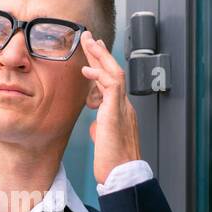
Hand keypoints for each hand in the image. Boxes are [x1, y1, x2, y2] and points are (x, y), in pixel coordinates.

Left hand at [81, 31, 141, 184]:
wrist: (122, 175)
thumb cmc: (112, 162)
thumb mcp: (104, 141)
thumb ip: (100, 129)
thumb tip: (94, 126)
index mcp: (121, 111)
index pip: (112, 82)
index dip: (102, 66)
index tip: (94, 52)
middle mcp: (124, 106)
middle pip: (114, 71)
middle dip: (101, 53)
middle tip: (90, 36)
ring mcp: (122, 108)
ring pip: (115, 73)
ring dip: (101, 56)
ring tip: (88, 41)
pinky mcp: (116, 113)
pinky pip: (111, 86)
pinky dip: (99, 75)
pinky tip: (87, 69)